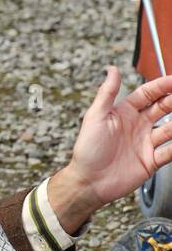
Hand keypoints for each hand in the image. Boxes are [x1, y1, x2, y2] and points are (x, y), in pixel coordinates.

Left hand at [49, 66, 171, 227]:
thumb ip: (107, 93)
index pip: (148, 94)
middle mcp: (137, 126)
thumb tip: (112, 69)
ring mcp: (145, 143)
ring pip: (170, 129)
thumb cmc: (87, 150)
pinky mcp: (150, 161)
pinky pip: (169, 151)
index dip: (162, 86)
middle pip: (163, 108)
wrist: (88, 181)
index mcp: (124, 113)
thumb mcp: (95, 116)